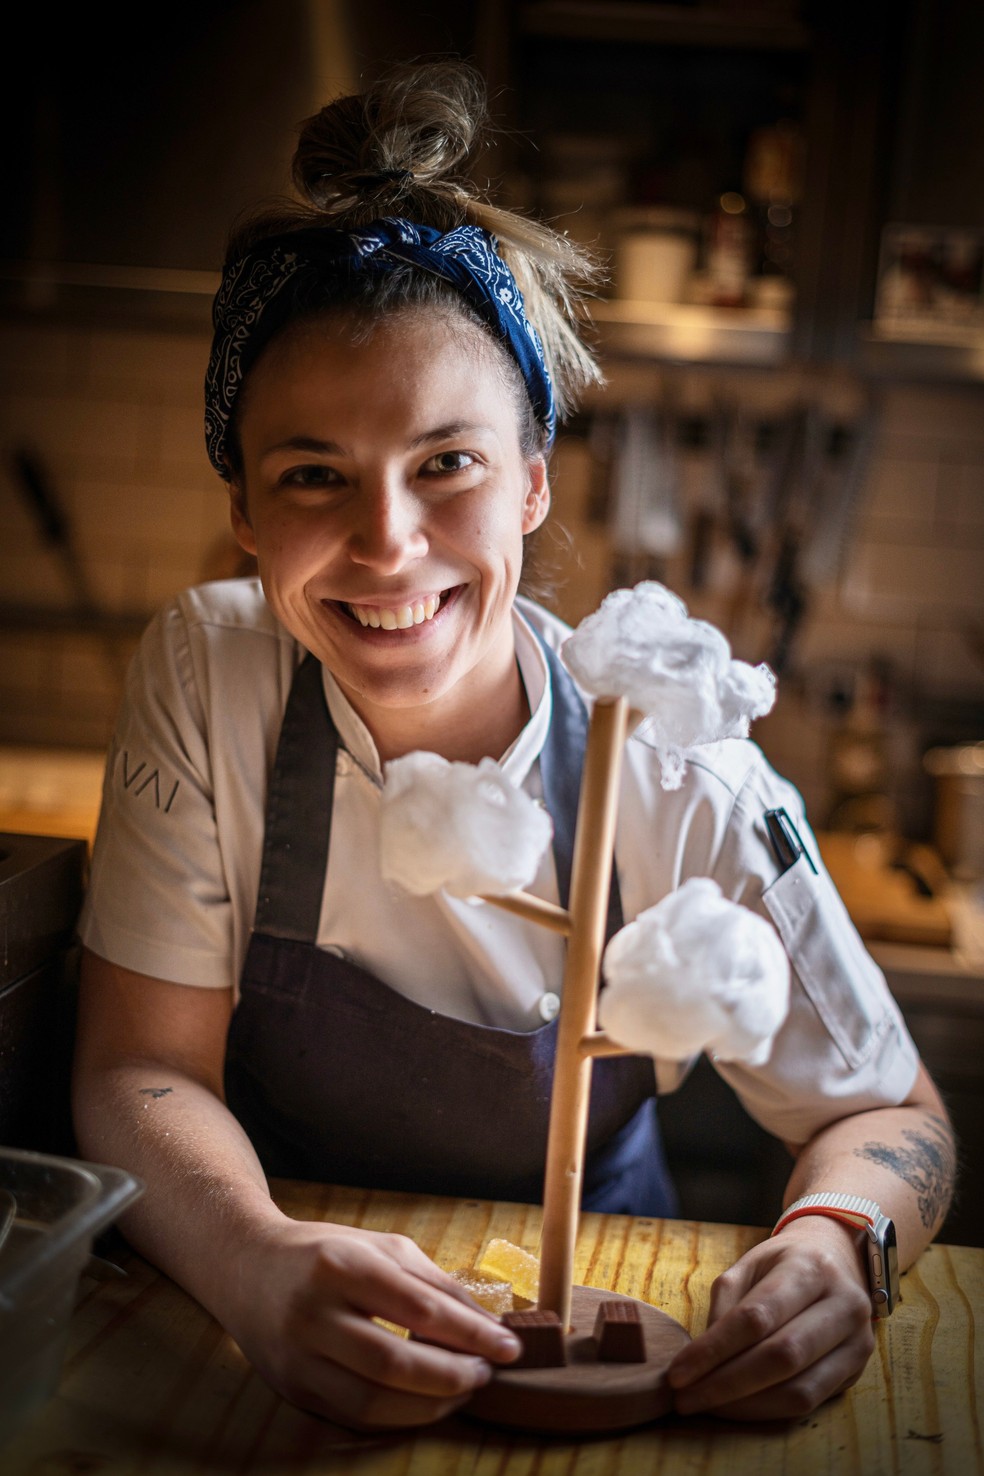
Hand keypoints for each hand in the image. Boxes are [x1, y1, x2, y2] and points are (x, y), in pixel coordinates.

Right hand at [218, 1216, 521, 1430]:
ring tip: (463, 1390)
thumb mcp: (382, 1248)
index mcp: (341, 1266)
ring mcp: (297, 1357)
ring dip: (430, 1405)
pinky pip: (354, 1416)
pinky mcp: (292, 1389)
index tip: (508, 1347)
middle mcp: (313, 1314)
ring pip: (373, 1401)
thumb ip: (434, 1284)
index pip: (419, 1310)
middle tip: (487, 1374)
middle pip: (395, 1364)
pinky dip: (399, 1416)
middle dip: (452, 1377)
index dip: (471, 1334)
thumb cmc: (326, 1253)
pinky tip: (426, 1403)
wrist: (246, 1267)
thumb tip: (489, 1324)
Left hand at [667, 1216, 875, 1420]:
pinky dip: (769, 1410)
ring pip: (798, 1388)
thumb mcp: (750, 1263)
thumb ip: (726, 1303)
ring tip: (708, 1407)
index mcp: (810, 1267)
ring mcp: (857, 1339)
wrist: (838, 1258)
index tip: (677, 1374)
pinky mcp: (858, 1368)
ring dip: (746, 1405)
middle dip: (726, 1384)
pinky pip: (810, 1400)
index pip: (756, 1316)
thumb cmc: (785, 1262)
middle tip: (686, 1399)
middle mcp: (843, 1303)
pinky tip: (740, 1407)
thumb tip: (703, 1357)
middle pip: (780, 1356)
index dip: (713, 1350)